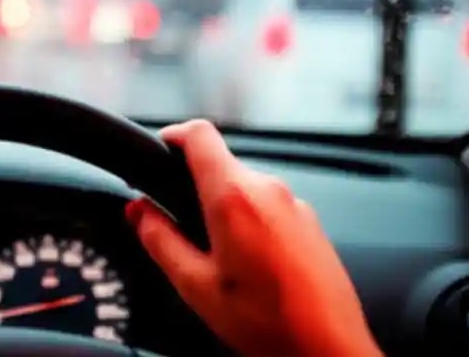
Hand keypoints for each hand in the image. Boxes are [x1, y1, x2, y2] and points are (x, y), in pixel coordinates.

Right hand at [127, 120, 380, 356]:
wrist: (329, 350)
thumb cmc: (269, 324)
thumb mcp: (195, 285)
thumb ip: (159, 240)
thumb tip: (138, 212)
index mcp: (235, 197)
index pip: (199, 134)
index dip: (173, 135)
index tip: (160, 147)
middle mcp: (269, 190)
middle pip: (220, 166)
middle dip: (195, 190)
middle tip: (179, 230)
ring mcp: (295, 206)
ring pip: (245, 190)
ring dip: (225, 212)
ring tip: (220, 261)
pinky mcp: (310, 224)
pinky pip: (269, 210)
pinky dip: (251, 226)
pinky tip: (251, 269)